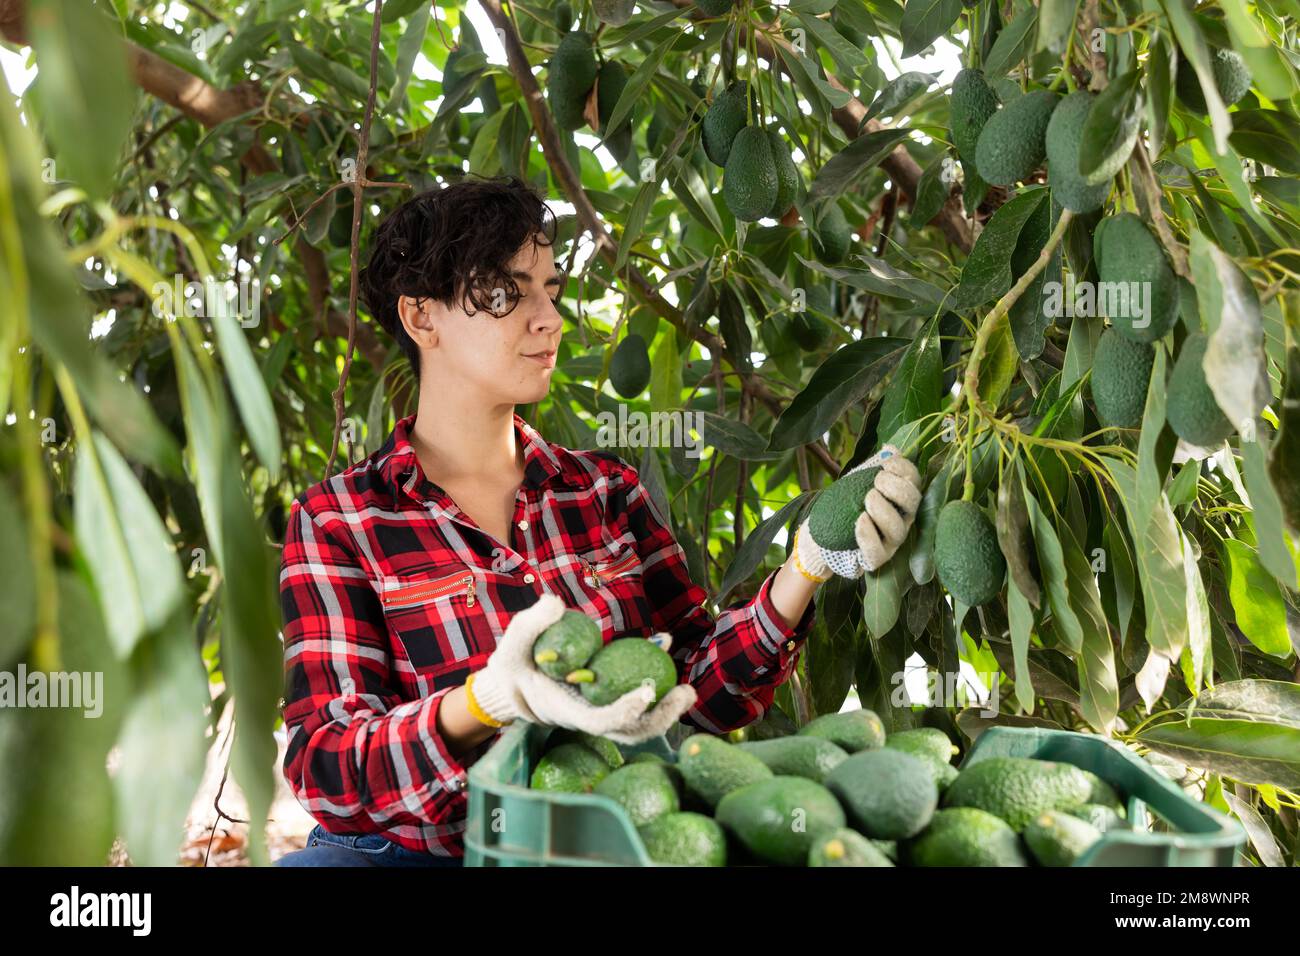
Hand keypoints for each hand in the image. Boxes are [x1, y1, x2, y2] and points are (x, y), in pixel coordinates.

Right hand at [467, 593, 696, 743]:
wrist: (511, 683)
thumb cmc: (512, 663)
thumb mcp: (513, 641)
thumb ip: (531, 622)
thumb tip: (555, 604)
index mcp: (564, 710)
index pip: (597, 722)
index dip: (623, 712)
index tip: (646, 693)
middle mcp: (585, 717)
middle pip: (627, 732)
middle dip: (660, 718)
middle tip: (686, 693)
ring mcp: (598, 712)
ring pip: (636, 724)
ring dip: (665, 710)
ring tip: (688, 690)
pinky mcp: (606, 701)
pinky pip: (634, 701)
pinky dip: (653, 682)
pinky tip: (663, 648)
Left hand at [795, 444, 923, 579]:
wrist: (824, 529)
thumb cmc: (848, 502)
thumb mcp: (860, 480)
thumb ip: (876, 465)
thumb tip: (891, 449)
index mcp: (901, 498)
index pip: (915, 482)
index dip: (904, 470)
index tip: (885, 464)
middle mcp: (902, 519)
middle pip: (913, 505)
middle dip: (897, 488)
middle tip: (877, 481)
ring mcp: (890, 541)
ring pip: (897, 529)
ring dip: (884, 510)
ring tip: (868, 497)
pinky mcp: (875, 558)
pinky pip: (877, 552)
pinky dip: (869, 535)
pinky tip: (859, 520)